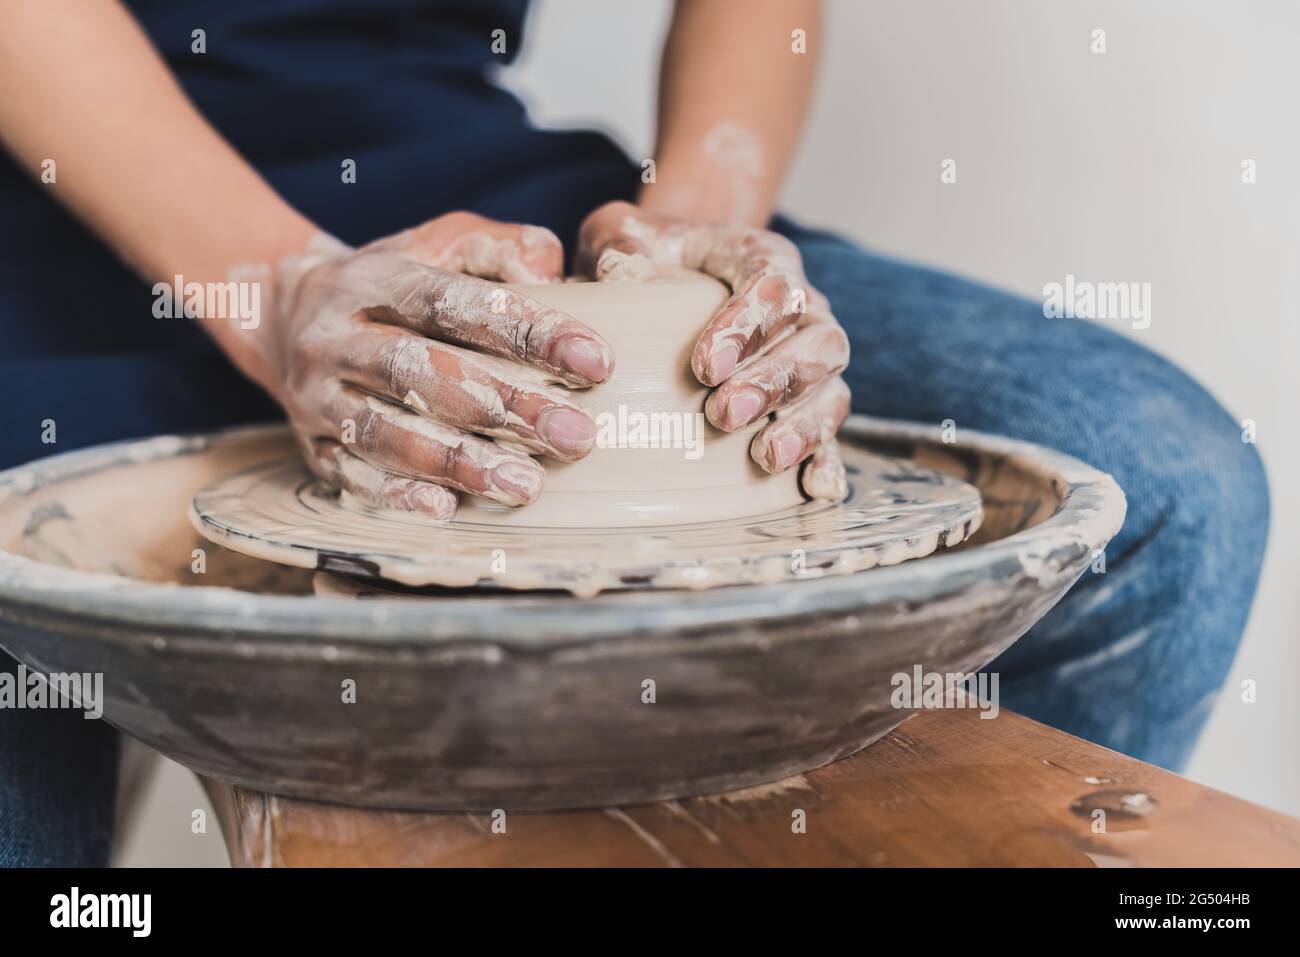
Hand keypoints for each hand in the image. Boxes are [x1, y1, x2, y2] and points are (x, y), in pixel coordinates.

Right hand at [251, 212, 613, 517]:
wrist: (277, 312)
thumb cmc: (390, 281)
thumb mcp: (438, 242)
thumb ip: (500, 247)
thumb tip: (550, 272)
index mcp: (375, 280)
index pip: (454, 303)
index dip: (527, 331)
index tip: (597, 361)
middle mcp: (336, 338)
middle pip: (422, 372)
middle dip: (506, 406)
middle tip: (576, 436)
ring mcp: (316, 396)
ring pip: (386, 431)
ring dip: (459, 462)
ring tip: (527, 485)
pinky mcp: (309, 446)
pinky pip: (350, 476)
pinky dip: (397, 495)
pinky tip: (447, 509)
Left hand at [577, 201, 849, 498]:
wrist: (673, 273)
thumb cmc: (649, 257)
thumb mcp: (622, 234)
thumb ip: (621, 244)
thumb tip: (621, 271)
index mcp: (764, 257)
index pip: (773, 284)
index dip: (747, 325)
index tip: (705, 366)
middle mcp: (803, 306)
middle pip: (816, 340)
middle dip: (775, 381)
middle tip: (724, 414)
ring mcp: (811, 356)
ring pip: (831, 387)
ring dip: (804, 425)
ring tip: (766, 457)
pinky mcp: (807, 401)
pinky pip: (831, 430)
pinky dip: (826, 459)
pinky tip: (814, 489)